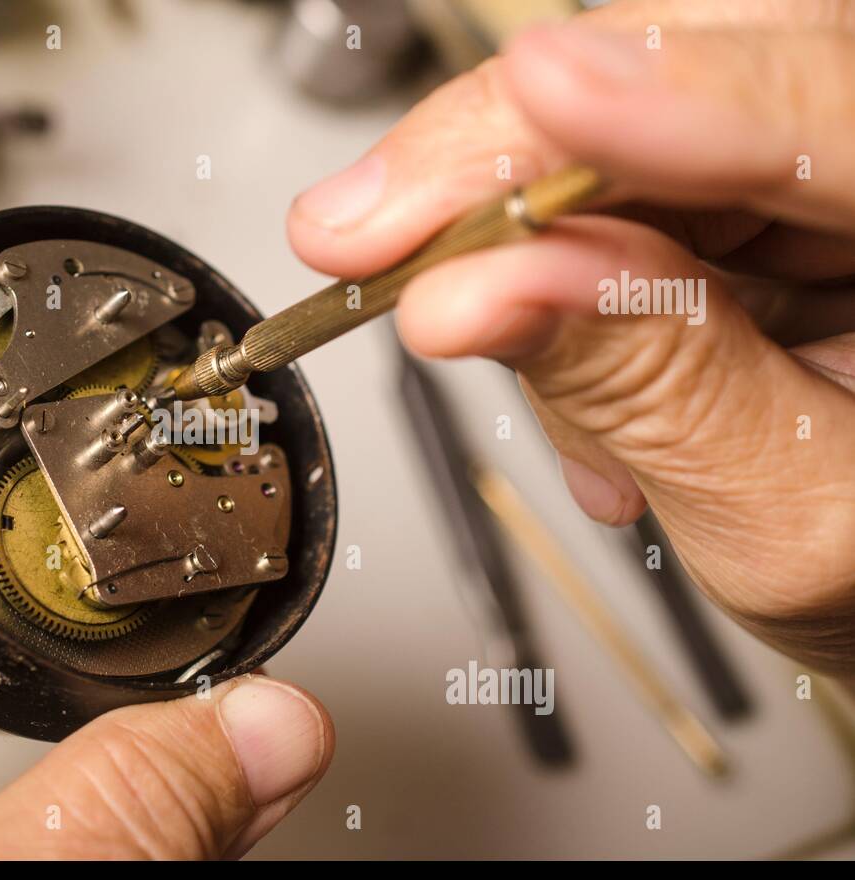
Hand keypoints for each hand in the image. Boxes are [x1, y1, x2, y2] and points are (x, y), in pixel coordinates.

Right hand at [288, 0, 854, 678]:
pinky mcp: (737, 191)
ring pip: (615, 124)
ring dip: (508, 243)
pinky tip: (573, 384)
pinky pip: (597, 185)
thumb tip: (485, 293)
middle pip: (696, 63)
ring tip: (519, 384)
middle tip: (370, 222)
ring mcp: (804, 165)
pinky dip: (535, 276)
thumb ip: (647, 390)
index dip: (673, 97)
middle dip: (507, 149)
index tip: (538, 94)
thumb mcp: (779, 516)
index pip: (831, 111)